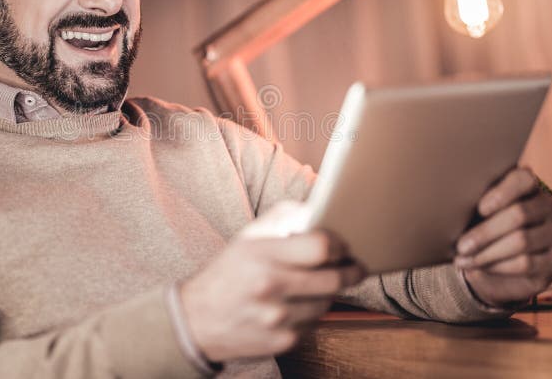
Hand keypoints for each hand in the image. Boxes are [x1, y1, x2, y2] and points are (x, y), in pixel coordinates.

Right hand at [180, 202, 365, 361]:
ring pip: (327, 303)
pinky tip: (298, 305)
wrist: (196, 320)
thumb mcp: (247, 237)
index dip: (339, 245)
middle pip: (334, 279)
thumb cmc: (227, 273)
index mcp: (262, 255)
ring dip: (329, 293)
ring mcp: (278, 318)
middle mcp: (271, 287)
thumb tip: (319, 210)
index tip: (343, 245)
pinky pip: (314, 324)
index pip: (321, 247)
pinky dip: (312, 313)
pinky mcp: (282, 342)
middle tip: (356, 266)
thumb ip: (284, 217)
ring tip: (320, 283)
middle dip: (350, 271)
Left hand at [454, 167, 551, 306]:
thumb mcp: (469, 211)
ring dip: (487, 252)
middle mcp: (547, 205)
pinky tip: (479, 268)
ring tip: (462, 259)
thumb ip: (469, 199)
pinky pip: (528, 263)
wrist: (488, 265)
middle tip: (460, 246)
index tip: (479, 209)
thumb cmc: (475, 227)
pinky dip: (499, 266)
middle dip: (485, 232)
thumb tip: (449, 196)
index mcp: (527, 185)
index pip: (523, 179)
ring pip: (523, 241)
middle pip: (520, 214)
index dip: (502, 193)